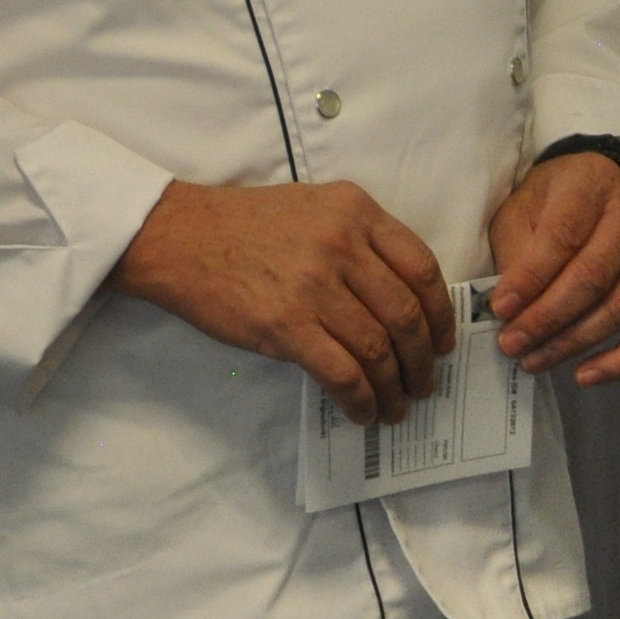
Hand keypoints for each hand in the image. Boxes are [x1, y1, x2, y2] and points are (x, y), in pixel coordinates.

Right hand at [112, 180, 453, 424]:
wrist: (177, 236)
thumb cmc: (242, 225)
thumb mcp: (313, 208)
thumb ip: (358, 239)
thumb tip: (398, 298)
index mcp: (355, 211)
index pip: (422, 268)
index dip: (440, 314)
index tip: (442, 340)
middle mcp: (342, 244)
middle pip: (405, 314)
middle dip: (423, 359)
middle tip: (423, 383)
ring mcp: (314, 286)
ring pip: (378, 348)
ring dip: (394, 387)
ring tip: (395, 406)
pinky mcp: (285, 325)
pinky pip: (342, 372)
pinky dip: (361, 399)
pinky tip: (362, 411)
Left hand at [485, 150, 619, 385]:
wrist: (599, 187)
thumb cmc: (550, 203)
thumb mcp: (520, 210)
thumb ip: (517, 254)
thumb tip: (509, 310)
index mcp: (589, 185)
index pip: (564, 235)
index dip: (531, 277)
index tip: (500, 309)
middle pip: (595, 276)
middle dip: (548, 318)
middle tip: (512, 344)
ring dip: (576, 341)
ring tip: (535, 360)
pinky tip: (587, 375)